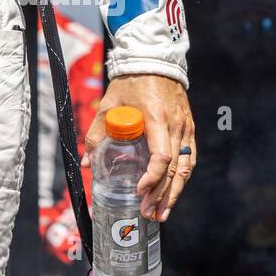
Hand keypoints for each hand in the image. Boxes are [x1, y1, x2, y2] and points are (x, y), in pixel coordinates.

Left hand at [80, 75, 194, 221]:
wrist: (154, 61)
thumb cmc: (129, 83)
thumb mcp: (108, 105)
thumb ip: (96, 134)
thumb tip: (86, 163)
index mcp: (157, 120)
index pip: (161, 157)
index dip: (152, 178)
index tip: (140, 191)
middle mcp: (176, 126)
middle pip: (175, 170)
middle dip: (162, 195)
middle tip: (149, 214)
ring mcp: (186, 128)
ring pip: (186, 168)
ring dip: (175, 193)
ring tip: (162, 213)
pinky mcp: (189, 128)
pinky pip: (189, 158)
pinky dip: (182, 179)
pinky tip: (173, 193)